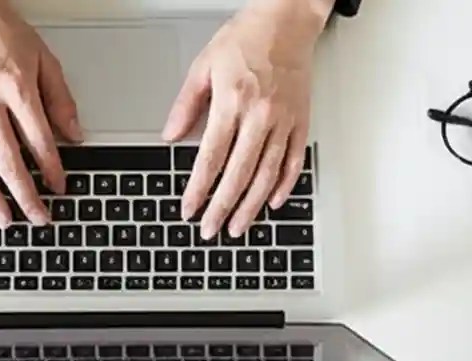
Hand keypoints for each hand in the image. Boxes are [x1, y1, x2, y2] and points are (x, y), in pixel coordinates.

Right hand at [0, 0, 81, 227]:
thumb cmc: (1, 32)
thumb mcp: (44, 59)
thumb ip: (61, 99)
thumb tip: (75, 135)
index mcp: (16, 88)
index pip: (39, 140)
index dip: (52, 169)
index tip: (58, 187)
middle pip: (7, 161)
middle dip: (25, 195)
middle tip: (37, 217)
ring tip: (4, 219)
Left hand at [162, 0, 333, 238]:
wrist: (287, 20)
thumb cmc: (247, 37)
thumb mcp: (203, 65)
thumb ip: (186, 104)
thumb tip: (170, 136)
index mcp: (232, 102)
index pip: (211, 158)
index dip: (199, 189)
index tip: (190, 208)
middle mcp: (261, 115)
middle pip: (239, 174)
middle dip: (222, 207)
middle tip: (211, 229)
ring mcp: (284, 121)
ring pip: (268, 174)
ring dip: (251, 206)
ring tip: (238, 226)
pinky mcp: (301, 121)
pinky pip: (294, 161)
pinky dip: (285, 185)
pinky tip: (273, 202)